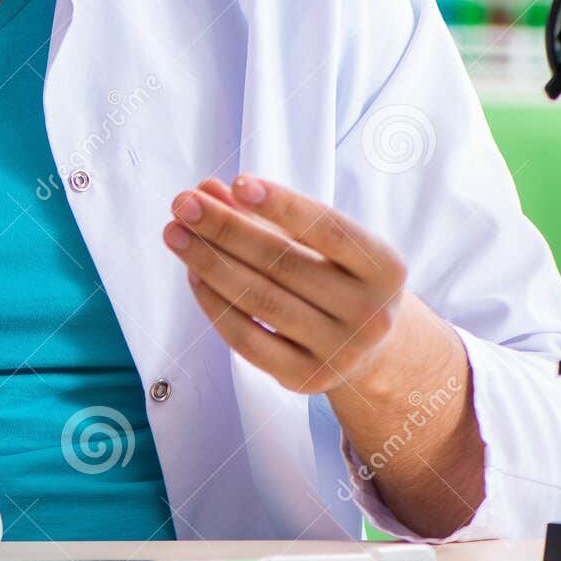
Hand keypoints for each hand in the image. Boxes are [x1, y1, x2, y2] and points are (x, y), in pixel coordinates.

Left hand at [161, 174, 408, 397]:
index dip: (282, 204)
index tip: (238, 182)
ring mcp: (339, 351)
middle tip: (183, 203)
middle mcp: (370, 313)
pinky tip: (192, 274)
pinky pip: (246, 338)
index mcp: (385, 268)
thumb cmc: (336, 277)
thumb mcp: (317, 242)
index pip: (328, 228)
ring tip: (175, 233)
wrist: (369, 348)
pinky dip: (213, 303)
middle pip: (283, 263)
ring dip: (208, 262)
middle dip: (225, 228)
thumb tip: (207, 189)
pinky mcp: (305, 378)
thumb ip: (266, 214)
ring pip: (260, 300)